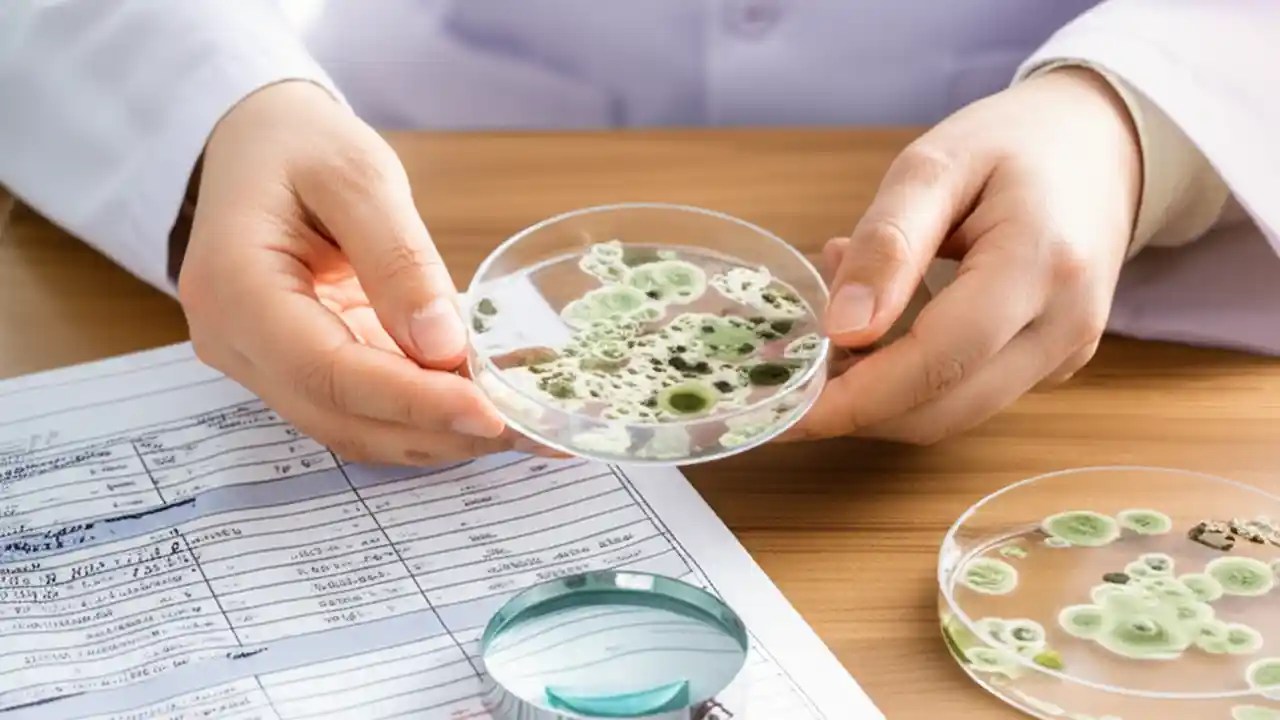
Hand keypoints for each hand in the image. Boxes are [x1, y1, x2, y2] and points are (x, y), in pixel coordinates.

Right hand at [178, 81, 515, 463]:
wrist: (254, 144)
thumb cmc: (300, 145)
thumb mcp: (357, 176)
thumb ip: (399, 258)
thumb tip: (444, 348)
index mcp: (234, 287)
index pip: (328, 372)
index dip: (413, 402)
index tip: (489, 414)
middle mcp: (234, 342)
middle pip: (340, 415)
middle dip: (435, 431)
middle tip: (523, 429)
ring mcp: (259, 363)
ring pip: (351, 426)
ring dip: (433, 435)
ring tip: (514, 425)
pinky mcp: (293, 369)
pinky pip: (359, 407)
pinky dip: (420, 414)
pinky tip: (478, 402)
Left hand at [790, 67, 1141, 443]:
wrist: (1101, 144)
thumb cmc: (1013, 143)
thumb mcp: (934, 166)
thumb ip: (887, 245)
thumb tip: (842, 328)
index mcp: (1041, 264)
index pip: (940, 361)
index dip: (859, 397)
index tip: (790, 410)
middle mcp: (1066, 325)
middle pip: (945, 408)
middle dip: (859, 410)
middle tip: (792, 372)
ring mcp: (1066, 353)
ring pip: (954, 414)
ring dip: (880, 398)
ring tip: (833, 334)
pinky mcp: (1054, 365)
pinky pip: (970, 396)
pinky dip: (911, 383)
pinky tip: (880, 330)